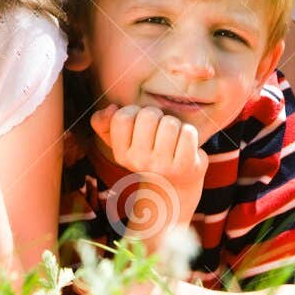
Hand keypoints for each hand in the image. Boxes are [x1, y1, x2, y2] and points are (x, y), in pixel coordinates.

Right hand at [89, 104, 207, 237]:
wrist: (174, 187)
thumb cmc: (149, 155)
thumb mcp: (123, 141)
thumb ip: (104, 123)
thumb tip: (110, 108)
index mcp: (121, 154)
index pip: (122, 117)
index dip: (134, 112)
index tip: (140, 124)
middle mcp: (139, 162)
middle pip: (148, 115)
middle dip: (157, 116)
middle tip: (159, 131)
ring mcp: (162, 166)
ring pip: (170, 123)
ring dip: (175, 125)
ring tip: (173, 138)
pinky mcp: (185, 166)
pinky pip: (188, 133)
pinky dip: (190, 133)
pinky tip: (185, 145)